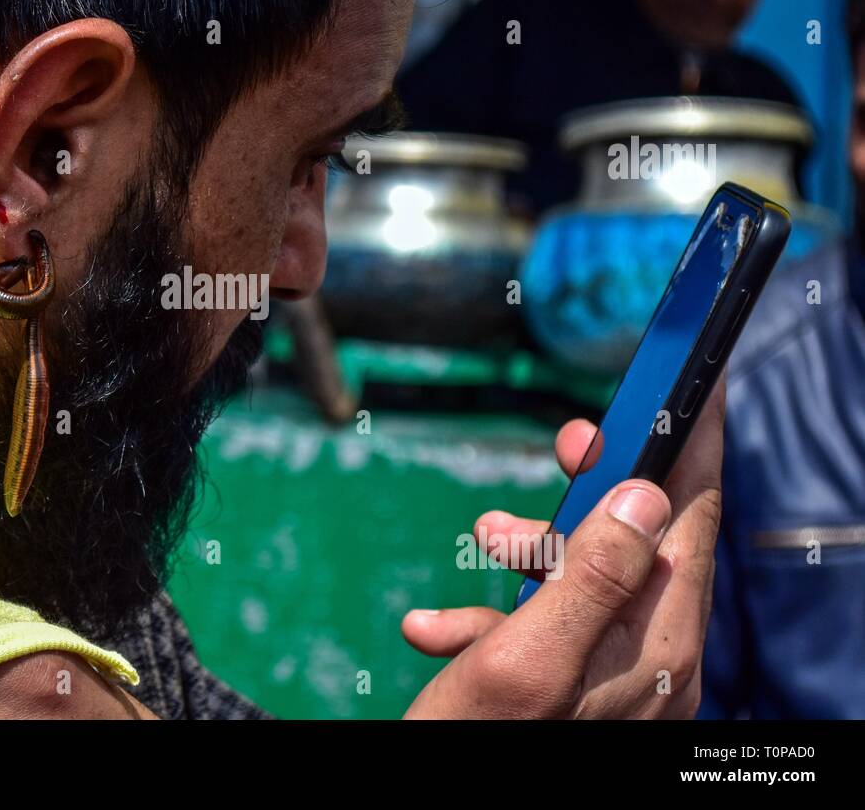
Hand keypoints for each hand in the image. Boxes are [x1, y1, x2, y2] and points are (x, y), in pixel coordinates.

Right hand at [401, 378, 724, 717]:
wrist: (439, 809)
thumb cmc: (479, 746)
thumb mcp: (525, 660)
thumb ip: (590, 575)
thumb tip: (645, 495)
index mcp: (655, 642)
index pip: (694, 510)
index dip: (697, 435)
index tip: (701, 374)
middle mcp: (653, 656)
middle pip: (646, 532)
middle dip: (597, 485)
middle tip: (569, 442)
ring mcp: (619, 675)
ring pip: (592, 572)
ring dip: (533, 551)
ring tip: (482, 544)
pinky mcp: (580, 687)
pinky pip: (550, 625)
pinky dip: (496, 616)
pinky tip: (438, 630)